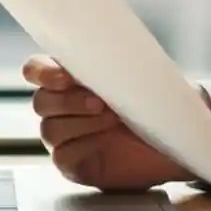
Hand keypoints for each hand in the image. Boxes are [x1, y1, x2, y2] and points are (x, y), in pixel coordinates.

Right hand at [22, 54, 203, 189]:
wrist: (175, 143)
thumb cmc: (159, 105)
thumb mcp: (147, 77)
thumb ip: (126, 62)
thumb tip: (123, 48)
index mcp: (73, 78)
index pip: (36, 70)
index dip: (42, 72)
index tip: (65, 77)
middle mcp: (62, 107)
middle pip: (41, 100)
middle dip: (69, 99)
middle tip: (101, 101)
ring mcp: (65, 136)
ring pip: (50, 128)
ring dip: (81, 122)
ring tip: (112, 119)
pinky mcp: (72, 163)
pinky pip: (62, 155)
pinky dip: (82, 146)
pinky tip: (103, 142)